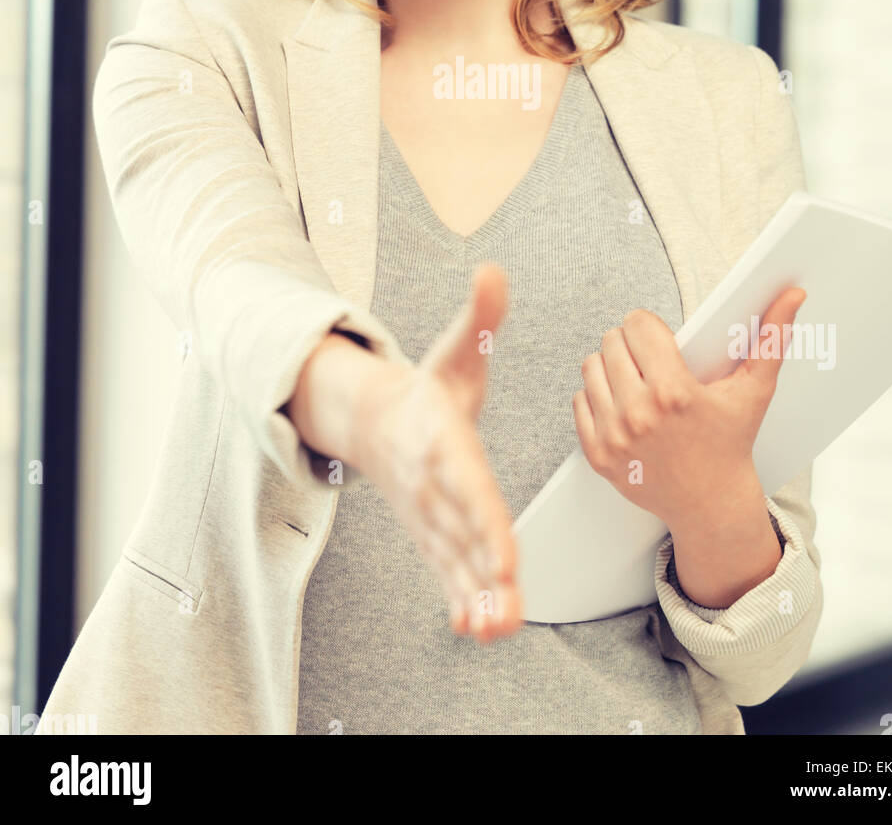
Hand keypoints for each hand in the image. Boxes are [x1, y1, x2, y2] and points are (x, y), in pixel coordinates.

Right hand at [350, 262, 521, 643]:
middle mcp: (433, 486)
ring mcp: (429, 516)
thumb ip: (479, 316)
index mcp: (441, 440)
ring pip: (455, 562)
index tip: (506, 557)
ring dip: (477, 596)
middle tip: (509, 606)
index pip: (469, 485)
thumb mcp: (456, 350)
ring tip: (501, 629)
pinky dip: (462, 601)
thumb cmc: (429, 387)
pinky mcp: (432, 535)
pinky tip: (482, 629)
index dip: (486, 523)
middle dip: (484, 571)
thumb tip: (493, 270)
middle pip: (462, 533)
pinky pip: (447, 573)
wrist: (373, 420)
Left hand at [572, 286, 806, 528]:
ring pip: (591, 367)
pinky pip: (579, 401)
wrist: (711, 505)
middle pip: (611, 341)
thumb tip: (793, 293)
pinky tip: (621, 405)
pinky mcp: (598, 454)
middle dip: (630, 345)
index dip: (649, 326)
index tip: (660, 339)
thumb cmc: (731, 442)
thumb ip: (772, 337)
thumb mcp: (753, 390)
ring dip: (610, 368)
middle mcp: (639, 414)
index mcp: (674, 391)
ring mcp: (614, 436)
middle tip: (649, 360)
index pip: (637, 324)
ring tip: (635, 379)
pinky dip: (597, 399)